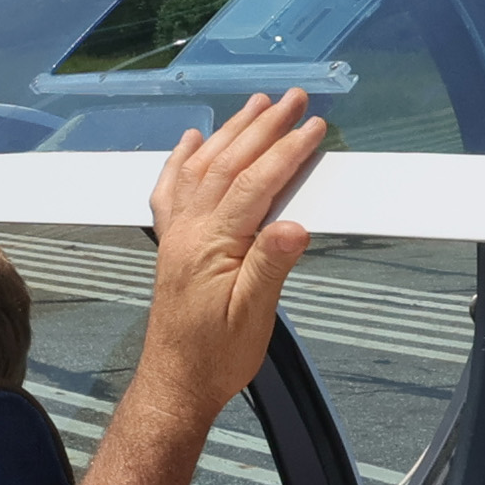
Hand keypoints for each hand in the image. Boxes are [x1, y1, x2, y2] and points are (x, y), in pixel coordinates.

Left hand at [132, 89, 327, 420]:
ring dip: (231, 132)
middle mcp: (189, 232)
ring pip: (202, 167)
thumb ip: (270, 268)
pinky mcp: (170, 244)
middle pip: (229, 164)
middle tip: (294, 99)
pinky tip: (192, 140)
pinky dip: (182, 159)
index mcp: (212, 247)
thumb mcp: (252, 318)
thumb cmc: (215, 358)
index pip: (256, 185)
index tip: (313, 126)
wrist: (174, 384)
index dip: (286, 152)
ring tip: (256, 104)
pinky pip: (171, 190)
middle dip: (264, 126)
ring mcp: (176, 235)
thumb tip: (293, 226)